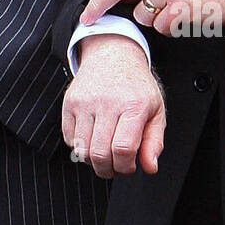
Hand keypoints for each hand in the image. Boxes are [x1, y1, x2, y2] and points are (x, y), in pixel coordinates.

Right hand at [62, 35, 164, 178]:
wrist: (112, 54)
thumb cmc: (136, 86)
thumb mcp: (155, 110)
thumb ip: (154, 141)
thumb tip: (149, 167)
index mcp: (133, 105)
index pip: (123, 149)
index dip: (126, 167)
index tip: (131, 165)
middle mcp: (106, 102)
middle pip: (100, 154)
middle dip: (109, 170)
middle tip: (117, 165)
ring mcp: (84, 102)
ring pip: (82, 150)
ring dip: (94, 161)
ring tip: (106, 153)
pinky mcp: (69, 103)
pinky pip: (69, 139)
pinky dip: (81, 147)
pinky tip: (93, 138)